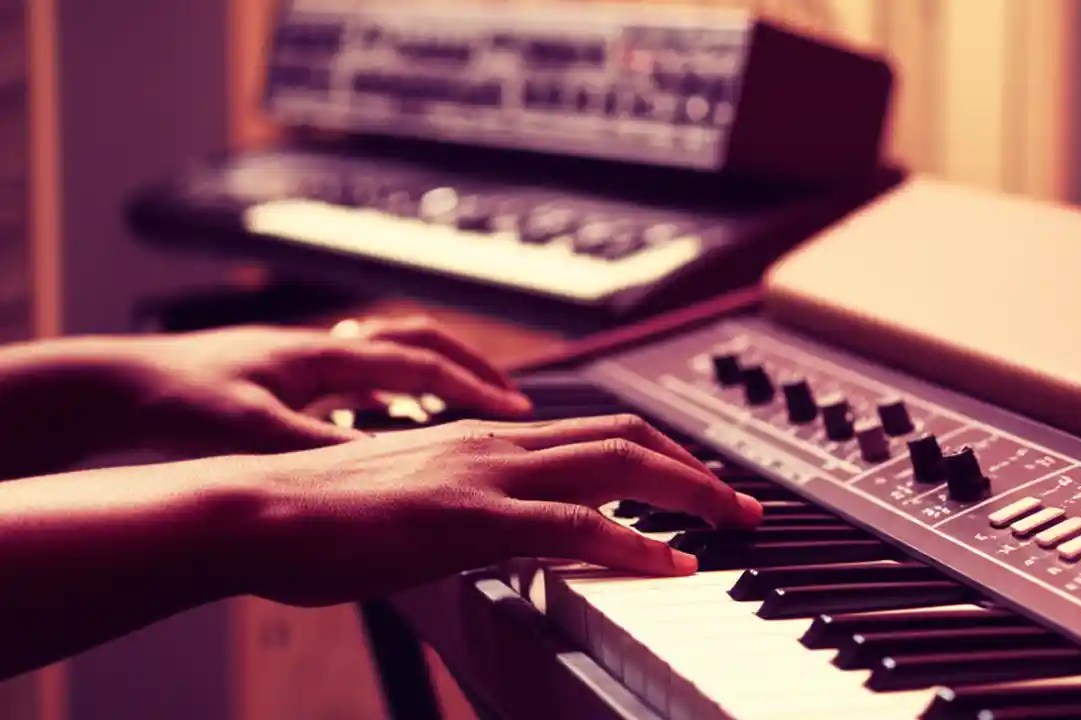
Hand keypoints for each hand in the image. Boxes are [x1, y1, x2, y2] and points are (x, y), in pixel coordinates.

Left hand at [107, 316, 530, 456]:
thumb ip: (321, 448)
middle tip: (510, 398)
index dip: (473, 386)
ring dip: (434, 373)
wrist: (123, 382)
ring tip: (465, 405)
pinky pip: (360, 372)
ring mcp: (307, 356)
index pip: (419, 361)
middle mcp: (323, 346)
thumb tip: (385, 469)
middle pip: (419, 341)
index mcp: (324, 354)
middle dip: (471, 367)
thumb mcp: (256, 432)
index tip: (514, 409)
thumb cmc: (182, 399)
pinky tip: (388, 420)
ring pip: (391, 352)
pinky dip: (391, 390)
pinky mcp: (290, 373)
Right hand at [242, 414, 763, 605]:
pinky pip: (573, 526)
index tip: (699, 480)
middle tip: (744, 504)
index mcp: (487, 437)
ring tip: (735, 523)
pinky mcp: (468, 520)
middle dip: (697, 468)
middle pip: (626, 436)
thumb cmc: (321, 511)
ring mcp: (487, 476)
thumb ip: (465, 504)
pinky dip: (634, 542)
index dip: (661, 452)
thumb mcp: (413, 499)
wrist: (256, 507)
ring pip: (617, 465)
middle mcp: (498, 443)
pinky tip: (673, 564)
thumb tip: (500, 528)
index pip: (597, 430)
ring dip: (690, 492)